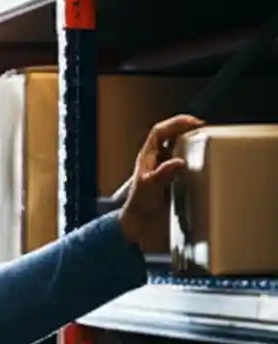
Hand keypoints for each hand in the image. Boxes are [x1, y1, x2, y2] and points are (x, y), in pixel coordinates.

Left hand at [119, 114, 204, 249]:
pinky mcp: (169, 174)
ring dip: (188, 138)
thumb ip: (163, 174)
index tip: (192, 123)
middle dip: (184, 127)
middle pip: (168, 134)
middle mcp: (154, 158)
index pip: (159, 131)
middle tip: (201, 126)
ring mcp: (161, 165)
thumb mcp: (151, 187)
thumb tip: (179, 162)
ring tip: (203, 137)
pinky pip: (180, 157)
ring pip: (174, 144)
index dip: (175, 123)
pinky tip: (200, 157)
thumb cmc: (139, 204)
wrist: (138, 220)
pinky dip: (190, 153)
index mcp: (147, 156)